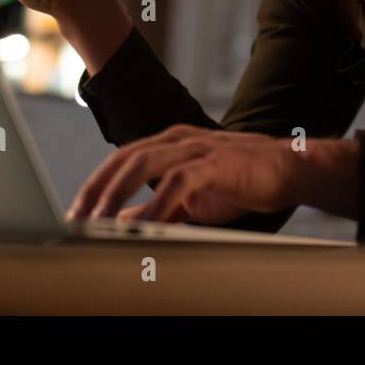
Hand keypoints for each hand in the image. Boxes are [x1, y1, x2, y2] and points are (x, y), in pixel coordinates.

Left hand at [67, 125, 299, 225]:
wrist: (287, 170)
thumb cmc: (240, 181)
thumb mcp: (190, 198)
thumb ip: (158, 207)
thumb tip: (123, 222)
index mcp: (169, 144)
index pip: (121, 159)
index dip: (96, 184)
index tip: (76, 212)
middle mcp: (178, 139)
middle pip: (125, 158)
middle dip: (97, 188)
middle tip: (77, 218)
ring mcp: (197, 147)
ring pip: (144, 163)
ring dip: (119, 193)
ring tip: (100, 221)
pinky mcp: (216, 162)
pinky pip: (179, 181)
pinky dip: (158, 203)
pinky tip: (146, 224)